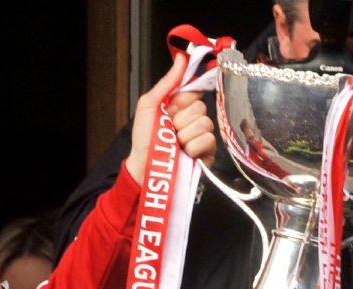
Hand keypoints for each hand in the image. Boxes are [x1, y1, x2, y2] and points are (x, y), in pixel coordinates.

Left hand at [125, 53, 215, 183]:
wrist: (144, 166)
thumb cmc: (143, 138)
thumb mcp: (149, 104)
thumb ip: (166, 82)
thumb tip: (181, 58)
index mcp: (181, 106)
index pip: (194, 91)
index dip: (182, 100)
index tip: (170, 109)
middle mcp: (193, 119)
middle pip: (200, 107)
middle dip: (180, 120)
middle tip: (170, 129)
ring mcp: (201, 136)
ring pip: (204, 123)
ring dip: (184, 135)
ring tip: (175, 143)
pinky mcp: (208, 152)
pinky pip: (208, 140)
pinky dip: (192, 147)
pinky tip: (184, 152)